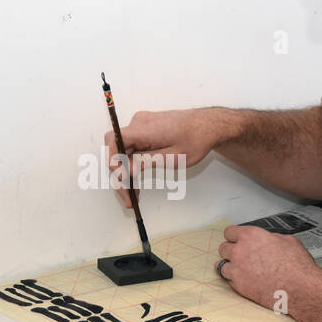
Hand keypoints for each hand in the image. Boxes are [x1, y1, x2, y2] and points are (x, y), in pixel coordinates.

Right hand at [104, 108, 228, 207]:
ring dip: (126, 172)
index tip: (120, 182)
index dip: (113, 162)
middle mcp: (139, 123)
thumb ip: (144, 163)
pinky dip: (133, 163)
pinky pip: (132, 147)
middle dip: (120, 175)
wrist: (209, 125)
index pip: (114, 141)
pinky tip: (137, 180)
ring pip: (124, 151)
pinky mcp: (146, 129)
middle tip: (128, 198)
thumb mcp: (171, 158)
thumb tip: (123, 171)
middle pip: (117, 150)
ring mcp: (141, 125)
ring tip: (134, 194)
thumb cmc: (196, 139)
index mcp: (143, 128)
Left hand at [216, 224, 321, 319]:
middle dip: (231, 251)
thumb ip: (270, 238)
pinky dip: (235, 280)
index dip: (234, 236)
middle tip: (240, 256)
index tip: (236, 240)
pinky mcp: (239, 286)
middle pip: (223, 248)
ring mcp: (237, 270)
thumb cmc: (297, 265)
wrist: (301, 289)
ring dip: (230, 267)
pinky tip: (246, 280)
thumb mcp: (287, 241)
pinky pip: (229, 281)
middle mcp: (240, 251)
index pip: (229, 232)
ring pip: (221, 266)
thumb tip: (267, 240)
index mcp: (251, 236)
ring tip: (240, 269)